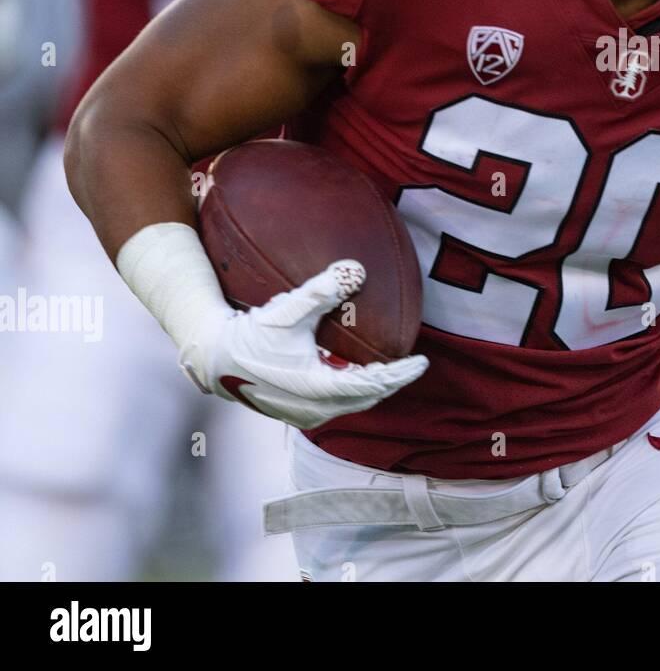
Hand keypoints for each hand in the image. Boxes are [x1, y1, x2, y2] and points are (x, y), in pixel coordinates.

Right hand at [178, 260, 428, 428]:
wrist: (213, 359)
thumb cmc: (250, 335)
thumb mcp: (287, 310)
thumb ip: (321, 291)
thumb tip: (355, 270)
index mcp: (317, 389)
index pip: (372, 384)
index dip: (400, 375)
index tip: (422, 362)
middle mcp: (313, 409)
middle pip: (367, 398)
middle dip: (391, 382)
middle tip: (411, 364)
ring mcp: (304, 415)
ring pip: (352, 403)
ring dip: (371, 387)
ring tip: (389, 368)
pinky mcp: (296, 413)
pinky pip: (336, 403)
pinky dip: (352, 389)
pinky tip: (355, 370)